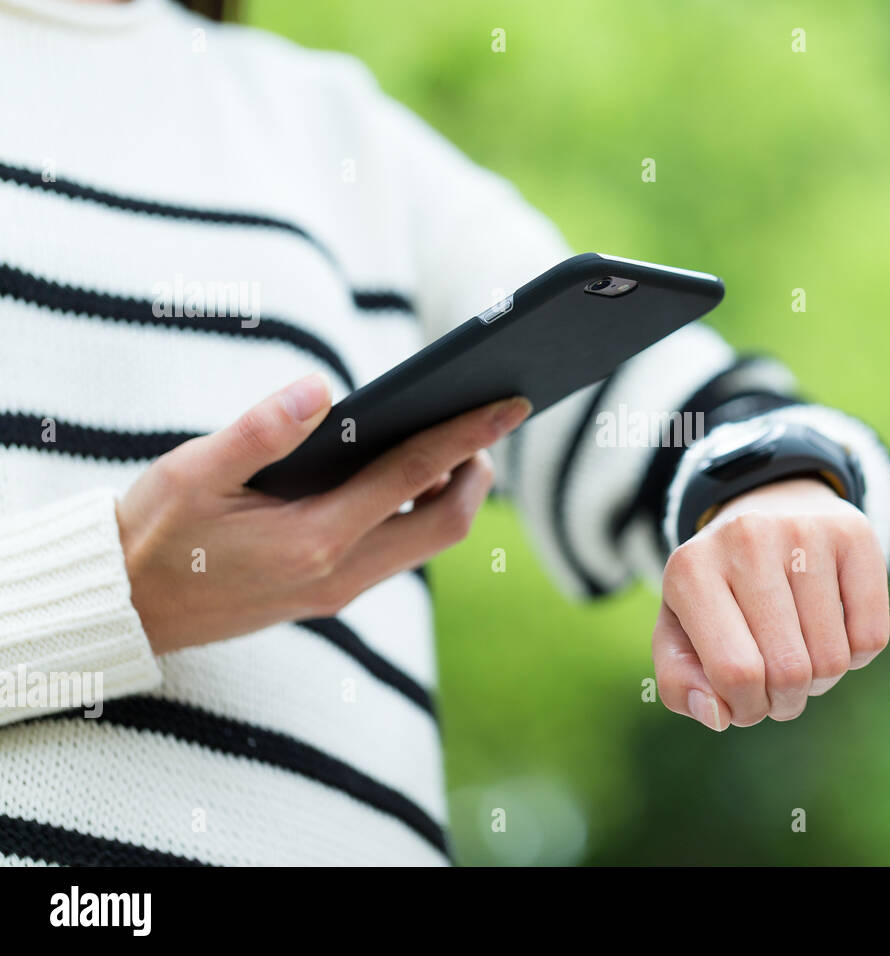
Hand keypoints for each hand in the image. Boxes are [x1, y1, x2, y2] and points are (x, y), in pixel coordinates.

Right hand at [117, 373, 529, 653]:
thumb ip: (259, 430)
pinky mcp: (330, 594)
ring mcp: (339, 590)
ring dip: (450, 495)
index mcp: (314, 539)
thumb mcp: (193, 472)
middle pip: (446, 524)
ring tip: (452, 441)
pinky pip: (396, 552)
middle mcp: (340, 574)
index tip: (509, 403)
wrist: (126, 608)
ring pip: (425, 543)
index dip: (468, 436)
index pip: (415, 477)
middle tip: (484, 422)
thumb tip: (321, 389)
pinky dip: (416, 512)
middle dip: (477, 472)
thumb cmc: (155, 533)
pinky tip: (402, 475)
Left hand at [654, 477, 889, 729]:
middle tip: (775, 686)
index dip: (746, 708)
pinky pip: (872, 637)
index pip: (735, 672)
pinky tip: (832, 630)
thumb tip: (718, 716)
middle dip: (785, 701)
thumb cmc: (720, 592)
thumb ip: (679, 684)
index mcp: (691, 568)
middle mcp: (746, 539)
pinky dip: (856, 656)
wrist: (767, 509)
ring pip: (833, 660)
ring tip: (799, 654)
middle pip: (789, 672)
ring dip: (820, 681)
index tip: (745, 702)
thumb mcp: (679, 632)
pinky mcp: (854, 533)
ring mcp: (803, 530)